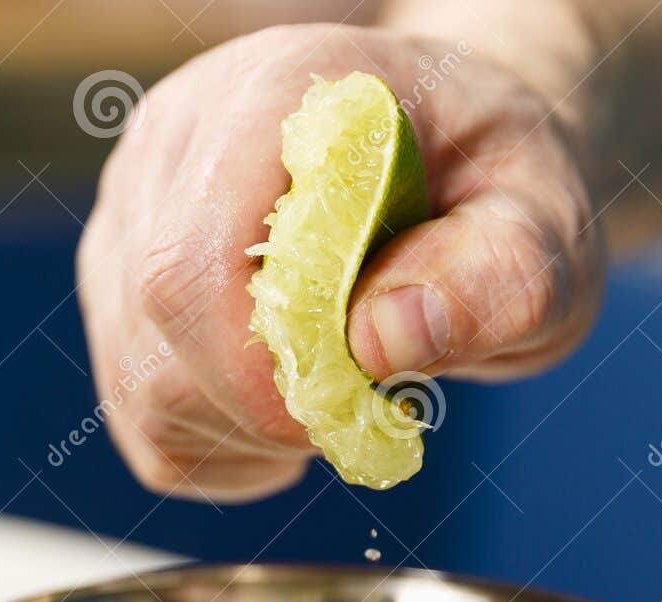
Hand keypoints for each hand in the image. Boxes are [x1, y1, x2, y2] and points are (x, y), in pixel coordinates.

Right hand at [76, 23, 605, 501]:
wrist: (452, 159)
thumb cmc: (493, 185)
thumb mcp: (542, 225)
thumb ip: (492, 276)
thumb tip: (381, 339)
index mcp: (272, 95)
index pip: (196, 263)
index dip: (256, 369)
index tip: (352, 404)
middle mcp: (175, 141)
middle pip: (155, 327)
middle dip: (262, 409)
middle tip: (366, 403)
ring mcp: (132, 213)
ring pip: (137, 383)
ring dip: (245, 433)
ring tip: (339, 389)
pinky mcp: (118, 282)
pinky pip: (140, 417)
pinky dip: (219, 447)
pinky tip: (288, 399)